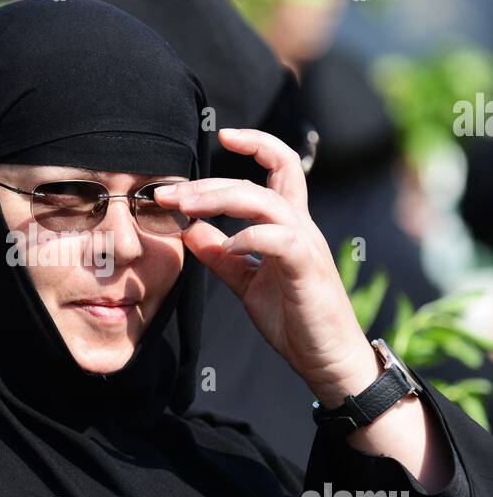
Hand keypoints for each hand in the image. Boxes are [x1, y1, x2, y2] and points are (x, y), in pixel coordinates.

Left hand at [154, 128, 453, 489]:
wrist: (328, 361)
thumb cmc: (294, 321)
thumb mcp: (247, 283)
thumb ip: (221, 255)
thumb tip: (190, 230)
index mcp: (289, 225)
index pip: (281, 166)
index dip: (256, 142)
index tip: (223, 135)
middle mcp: (300, 227)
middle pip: (258, 182)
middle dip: (209, 183)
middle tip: (169, 193)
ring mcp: (306, 246)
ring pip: (266, 201)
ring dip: (221, 199)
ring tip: (187, 207)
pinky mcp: (307, 269)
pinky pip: (279, 239)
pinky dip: (250, 236)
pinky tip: (227, 243)